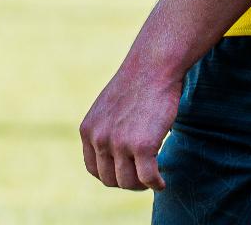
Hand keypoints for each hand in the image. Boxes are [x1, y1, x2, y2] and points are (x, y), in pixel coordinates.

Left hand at [80, 51, 180, 191]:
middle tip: (144, 177)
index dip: (111, 175)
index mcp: (88, 130)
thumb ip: (105, 130)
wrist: (153, 66)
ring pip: (129, 182)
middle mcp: (99, 139)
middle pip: (110, 180)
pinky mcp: (143, 146)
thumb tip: (113, 156)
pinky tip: (162, 181)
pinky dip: (157, 184)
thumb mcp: (108, 108)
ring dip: (142, 184)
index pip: (94, 169)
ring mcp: (120, 143)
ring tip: (154, 177)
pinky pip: (148, 178)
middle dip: (128, 182)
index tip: (127, 173)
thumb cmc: (136, 84)